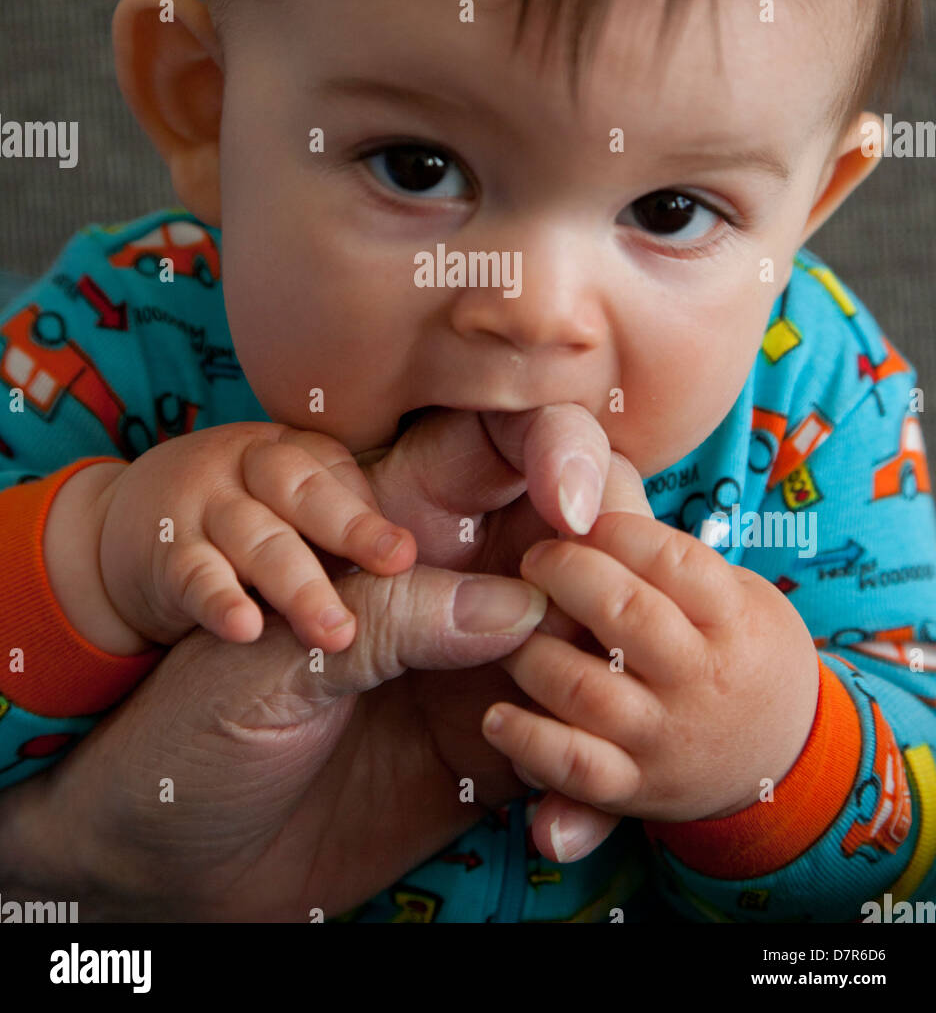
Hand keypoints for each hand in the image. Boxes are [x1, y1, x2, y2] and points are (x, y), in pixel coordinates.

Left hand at [2, 404, 611, 920]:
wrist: (165, 861)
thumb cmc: (192, 731)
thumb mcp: (273, 661)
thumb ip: (388, 620)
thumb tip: (524, 606)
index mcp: (399, 522)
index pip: (501, 446)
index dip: (554, 447)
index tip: (566, 504)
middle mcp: (461, 582)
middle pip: (584, 535)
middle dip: (617, 568)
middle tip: (603, 638)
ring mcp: (486, 669)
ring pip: (597, 642)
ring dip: (618, 686)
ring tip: (588, 748)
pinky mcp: (498, 756)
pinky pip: (574, 754)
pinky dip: (588, 789)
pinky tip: (562, 830)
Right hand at [95, 422, 418, 651]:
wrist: (117, 566)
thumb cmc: (246, 559)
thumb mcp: (309, 544)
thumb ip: (384, 564)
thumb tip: (510, 603)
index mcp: (301, 461)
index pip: (348, 474)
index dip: (381, 511)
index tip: (417, 552)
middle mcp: (253, 472)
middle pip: (304, 488)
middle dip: (351, 525)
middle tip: (398, 563)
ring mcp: (204, 512)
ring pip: (257, 535)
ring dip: (296, 580)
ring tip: (336, 632)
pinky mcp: (160, 562)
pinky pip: (192, 574)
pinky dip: (219, 600)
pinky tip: (245, 629)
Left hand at [479, 471, 820, 860]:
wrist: (786, 757)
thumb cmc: (739, 647)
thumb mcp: (734, 589)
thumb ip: (668, 553)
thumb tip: (592, 479)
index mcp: (732, 615)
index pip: (671, 557)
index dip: (614, 529)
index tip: (577, 513)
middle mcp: (701, 676)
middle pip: (624, 612)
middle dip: (564, 574)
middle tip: (533, 560)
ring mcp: (667, 735)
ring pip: (584, 687)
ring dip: (531, 653)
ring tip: (509, 628)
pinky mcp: (636, 788)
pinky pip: (573, 767)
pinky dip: (529, 742)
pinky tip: (496, 715)